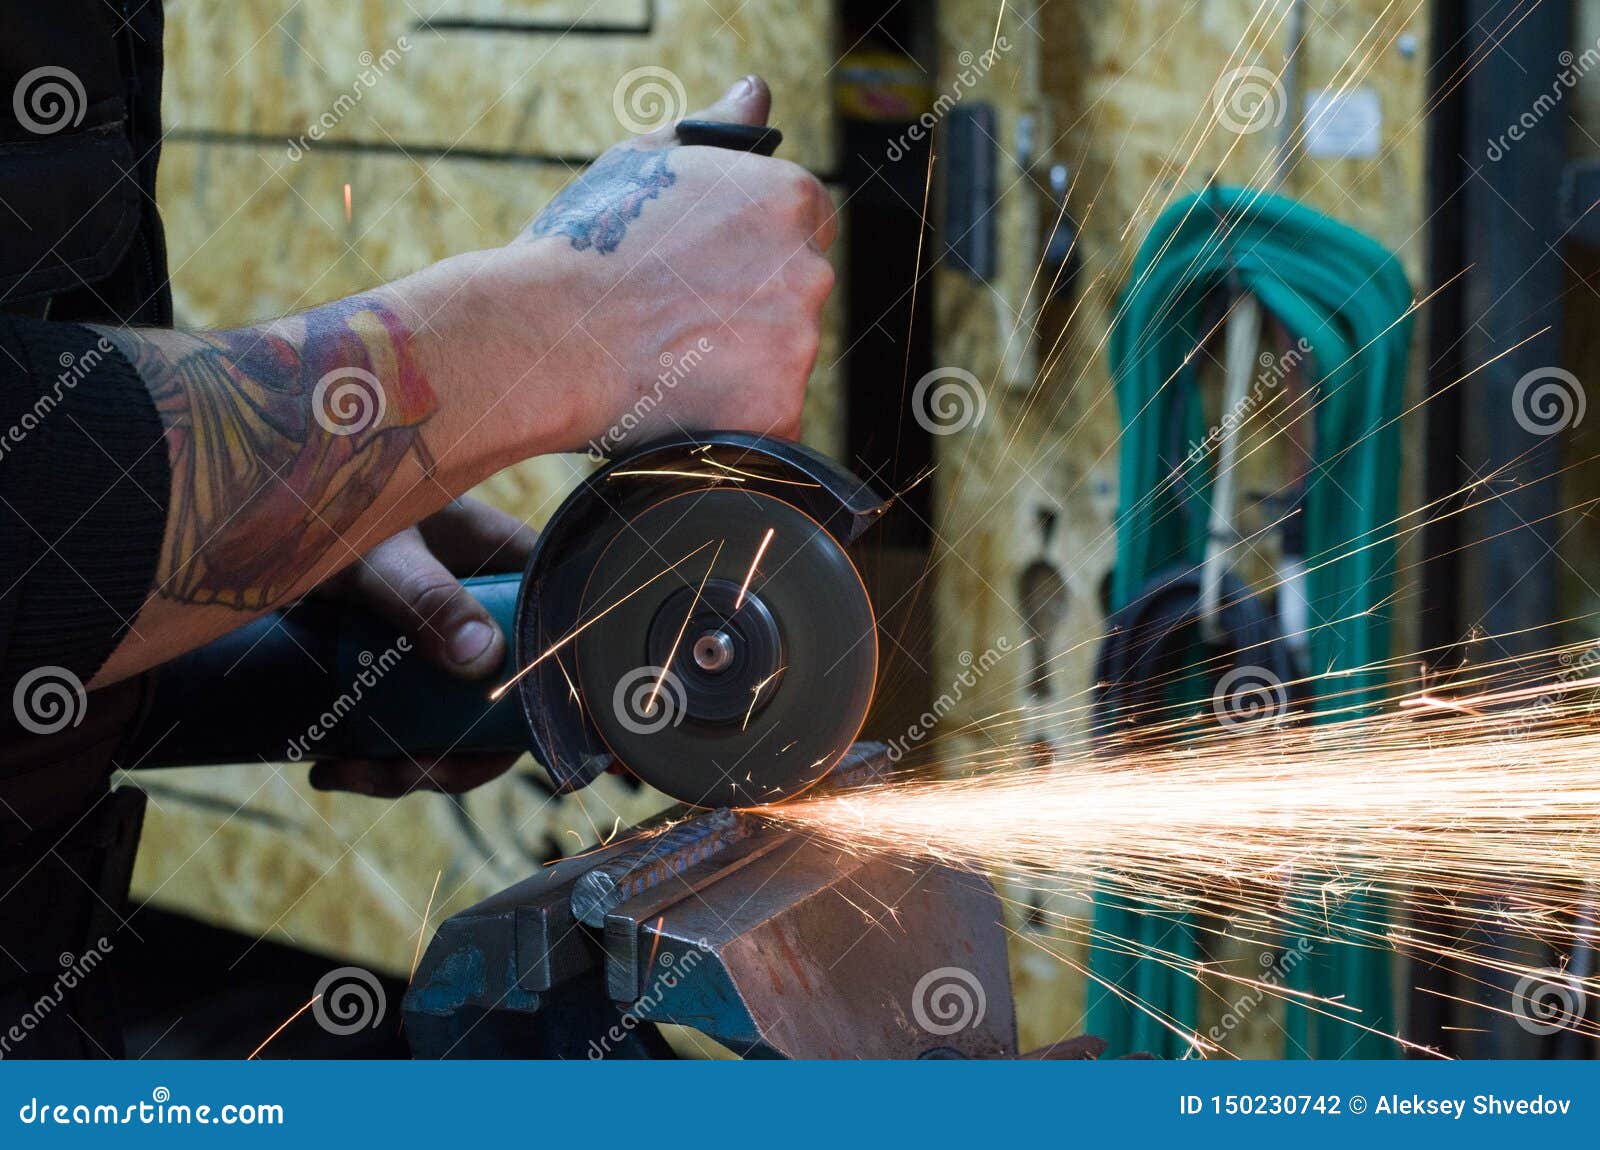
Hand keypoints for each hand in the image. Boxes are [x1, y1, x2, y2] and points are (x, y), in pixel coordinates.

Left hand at [306, 497, 536, 796]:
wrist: (253, 513)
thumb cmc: (326, 507)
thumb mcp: (375, 554)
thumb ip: (424, 596)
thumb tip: (484, 661)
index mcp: (507, 562)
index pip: (557, 635)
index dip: (543, 700)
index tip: (502, 752)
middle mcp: (487, 605)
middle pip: (508, 700)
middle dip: (457, 756)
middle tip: (398, 775)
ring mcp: (445, 637)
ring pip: (458, 724)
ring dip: (408, 767)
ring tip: (340, 772)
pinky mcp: (403, 662)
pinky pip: (413, 724)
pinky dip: (381, 756)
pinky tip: (333, 764)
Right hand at [403, 75, 835, 467]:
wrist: (545, 334)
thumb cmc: (586, 243)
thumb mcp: (648, 160)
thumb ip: (720, 128)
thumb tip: (756, 93)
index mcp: (790, 199)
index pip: (804, 230)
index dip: (749, 254)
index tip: (702, 272)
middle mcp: (809, 269)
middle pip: (794, 297)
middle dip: (747, 309)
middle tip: (675, 320)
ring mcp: (798, 346)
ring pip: (780, 362)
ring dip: (739, 365)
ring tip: (668, 361)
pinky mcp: (778, 412)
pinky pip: (767, 421)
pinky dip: (731, 420)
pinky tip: (679, 402)